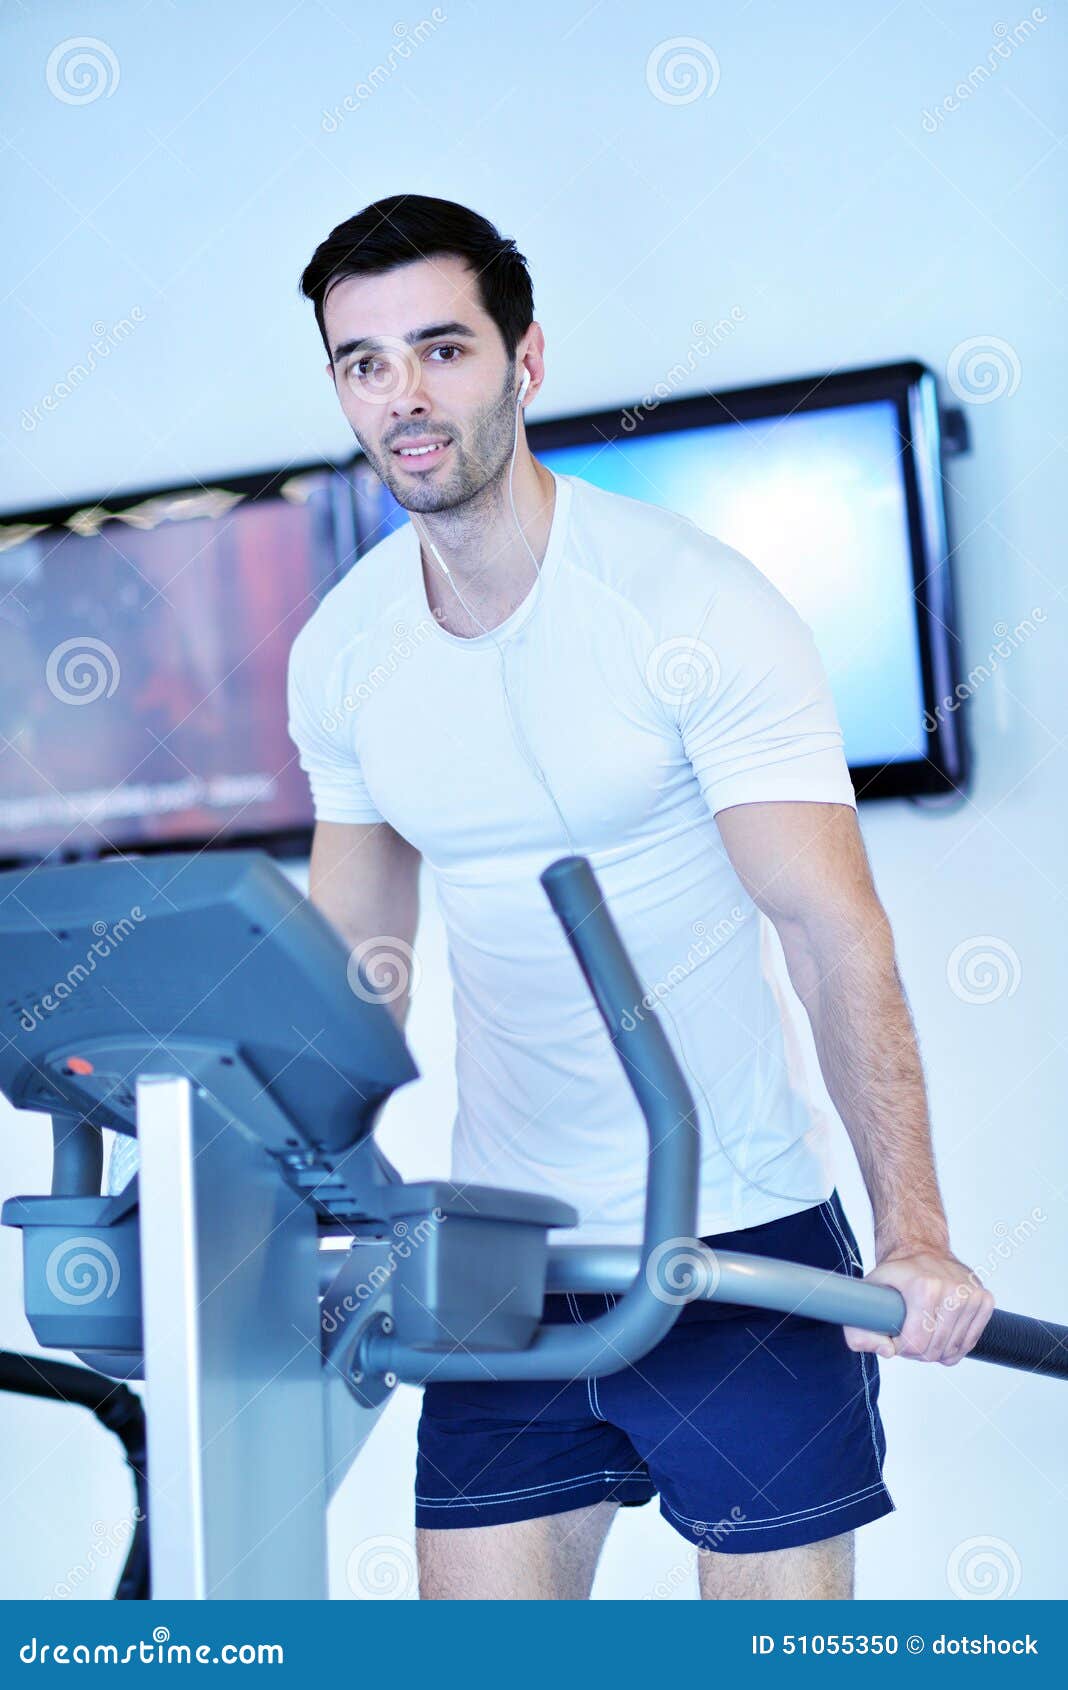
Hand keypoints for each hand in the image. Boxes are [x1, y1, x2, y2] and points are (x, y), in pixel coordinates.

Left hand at [842, 1248, 994, 1364]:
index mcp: (926, 1287)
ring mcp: (972, 1295)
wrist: (922, 1247)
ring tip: (924, 1333)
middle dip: (918, 1351)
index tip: (895, 1339)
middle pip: (935, 1349)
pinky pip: (970, 1343)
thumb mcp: (869, 1291)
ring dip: (936, 1351)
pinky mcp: (985, 1299)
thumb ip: (860, 1329)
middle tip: (908, 1337)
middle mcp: (954, 1290)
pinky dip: (954, 1347)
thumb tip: (886, 1352)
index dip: (902, 1348)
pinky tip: (941, 1334)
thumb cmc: (897, 1271)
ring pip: (954, 1350)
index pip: (917, 1342)